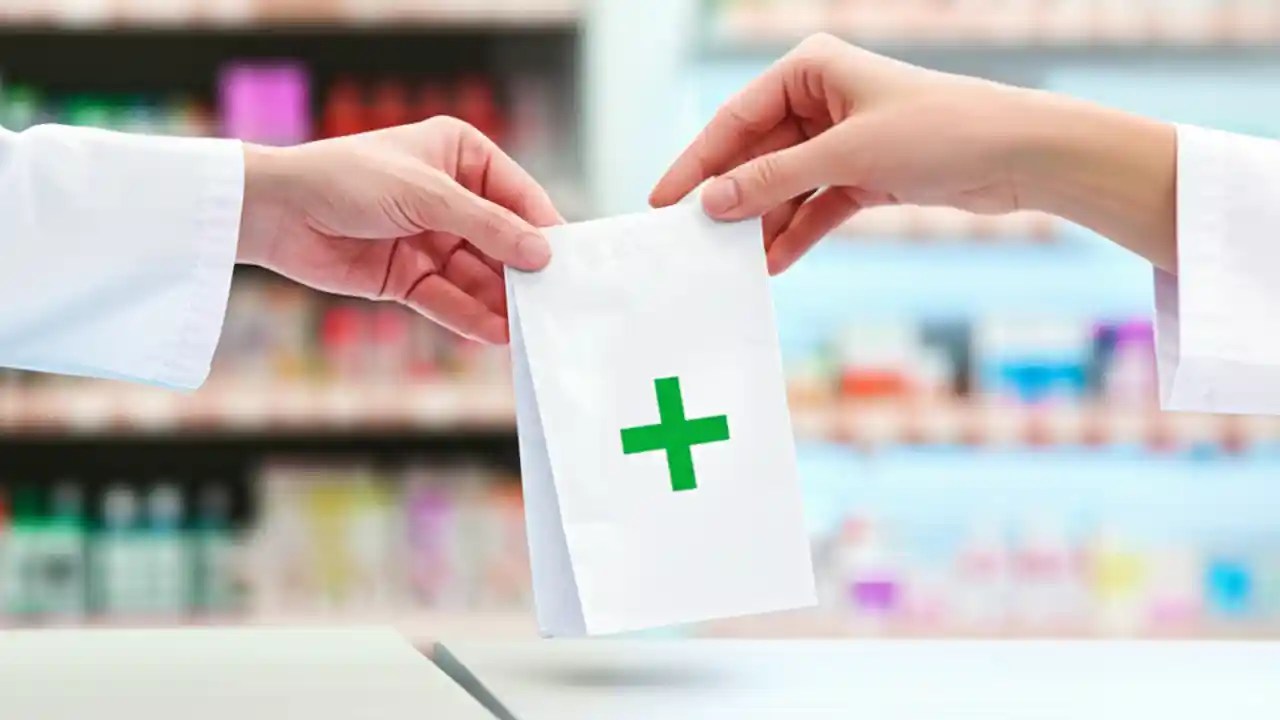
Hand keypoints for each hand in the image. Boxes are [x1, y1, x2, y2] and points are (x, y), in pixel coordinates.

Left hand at [237, 117, 561, 343]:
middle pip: (502, 241)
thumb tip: (542, 253)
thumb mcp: (427, 195)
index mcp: (460, 156)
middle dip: (524, 272)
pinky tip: (497, 334)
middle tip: (558, 303)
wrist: (274, 212)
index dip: (544, 228)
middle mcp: (450, 197)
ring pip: (478, 276)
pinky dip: (471, 317)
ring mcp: (430, 239)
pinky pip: (449, 299)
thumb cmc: (347, 178)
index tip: (573, 261)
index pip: (518, 195)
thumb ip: (487, 226)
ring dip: (501, 301)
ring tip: (532, 328)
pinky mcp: (408, 277)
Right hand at [651, 34, 1175, 272]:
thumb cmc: (938, 131)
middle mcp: (822, 98)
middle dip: (730, 198)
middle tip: (693, 240)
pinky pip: (816, 205)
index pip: (736, 118)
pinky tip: (775, 263)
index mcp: (810, 68)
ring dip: (763, 223)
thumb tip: (713, 202)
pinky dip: (798, 232)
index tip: (664, 201)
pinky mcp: (864, 172)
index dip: (697, 162)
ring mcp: (842, 137)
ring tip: (732, 263)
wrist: (1018, 155)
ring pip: (784, 184)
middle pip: (756, 154)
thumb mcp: (845, 156)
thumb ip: (773, 180)